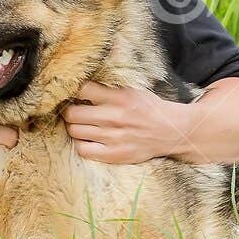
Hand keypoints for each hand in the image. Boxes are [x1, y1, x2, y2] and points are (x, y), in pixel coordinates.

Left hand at [59, 82, 186, 163]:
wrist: (171, 132)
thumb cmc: (148, 108)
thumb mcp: (131, 90)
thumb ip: (107, 88)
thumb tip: (78, 83)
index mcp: (119, 97)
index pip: (81, 89)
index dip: (72, 90)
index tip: (72, 92)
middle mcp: (114, 117)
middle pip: (72, 113)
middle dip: (68, 110)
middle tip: (72, 110)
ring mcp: (113, 137)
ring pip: (74, 131)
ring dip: (73, 126)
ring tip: (80, 124)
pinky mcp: (114, 154)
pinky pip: (83, 150)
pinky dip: (80, 144)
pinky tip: (87, 139)